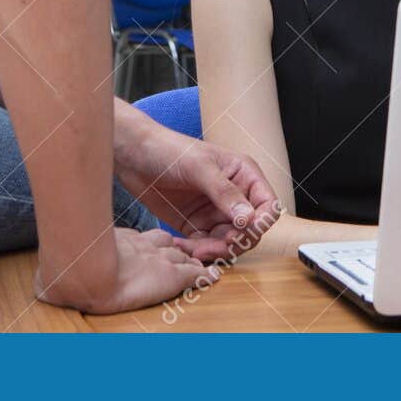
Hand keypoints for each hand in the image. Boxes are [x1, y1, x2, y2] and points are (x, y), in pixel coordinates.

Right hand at [34, 227, 215, 314]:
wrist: (87, 276)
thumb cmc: (72, 274)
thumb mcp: (65, 275)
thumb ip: (61, 276)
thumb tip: (42, 288)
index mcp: (126, 245)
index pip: (149, 240)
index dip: (158, 243)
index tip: (163, 243)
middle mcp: (146, 249)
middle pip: (170, 245)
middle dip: (181, 247)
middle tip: (196, 247)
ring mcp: (160, 262)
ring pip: (185, 258)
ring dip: (198, 259)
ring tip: (214, 255)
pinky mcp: (172, 276)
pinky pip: (195, 276)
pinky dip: (204, 276)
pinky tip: (215, 277)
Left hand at [114, 104, 280, 260]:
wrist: (134, 155)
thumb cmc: (168, 149)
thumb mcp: (199, 167)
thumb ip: (225, 192)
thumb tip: (249, 218)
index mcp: (243, 175)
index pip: (267, 205)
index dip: (260, 222)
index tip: (243, 231)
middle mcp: (233, 195)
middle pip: (250, 229)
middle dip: (236, 241)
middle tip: (215, 247)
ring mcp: (214, 211)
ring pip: (229, 242)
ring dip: (216, 250)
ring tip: (196, 250)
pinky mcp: (195, 224)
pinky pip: (205, 245)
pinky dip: (198, 251)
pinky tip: (182, 247)